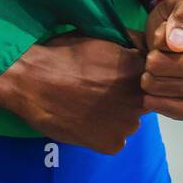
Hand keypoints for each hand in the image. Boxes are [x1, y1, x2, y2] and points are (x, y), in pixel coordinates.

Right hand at [0, 32, 144, 153]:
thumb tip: (140, 44)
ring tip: (90, 106)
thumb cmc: (62, 54)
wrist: (32, 82)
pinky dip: (103, 131)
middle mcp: (139, 98)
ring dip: (116, 114)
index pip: (149, 72)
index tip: (116, 72)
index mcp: (138, 68)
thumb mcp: (99, 38)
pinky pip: (114, 138)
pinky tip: (85, 120)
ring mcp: (127, 125)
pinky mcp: (112, 144)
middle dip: (127, 94)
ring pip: (128, 120)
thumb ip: (126, 44)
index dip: (132, 72)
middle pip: (141, 97)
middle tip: (100, 89)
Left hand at [141, 0, 182, 121]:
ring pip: (179, 90)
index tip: (159, 36)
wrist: (169, 38)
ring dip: (154, 81)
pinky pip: (181, 112)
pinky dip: (159, 103)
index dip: (165, 39)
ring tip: (147, 72)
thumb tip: (178, 40)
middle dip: (158, 61)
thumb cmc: (176, 19)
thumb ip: (181, 14)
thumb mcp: (177, 3)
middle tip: (150, 56)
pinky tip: (149, 92)